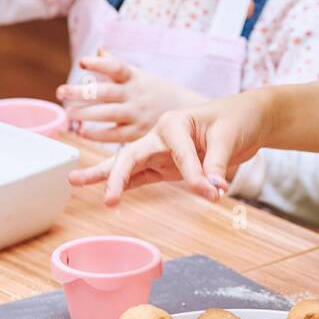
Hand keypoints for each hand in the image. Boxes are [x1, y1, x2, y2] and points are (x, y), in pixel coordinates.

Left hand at [57, 50, 205, 143]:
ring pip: (108, 113)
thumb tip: (99, 50)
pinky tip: (82, 131)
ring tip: (68, 112)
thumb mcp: (140, 76)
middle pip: (106, 91)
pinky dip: (98, 134)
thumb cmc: (156, 92)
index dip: (99, 64)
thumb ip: (117, 65)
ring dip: (86, 114)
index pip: (116, 67)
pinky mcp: (138, 133)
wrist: (186, 114)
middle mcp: (135, 94)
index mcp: (135, 77)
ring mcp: (136, 114)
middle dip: (81, 91)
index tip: (82, 61)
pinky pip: (115, 135)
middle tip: (60, 91)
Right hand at [68, 86, 271, 203]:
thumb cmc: (235, 121)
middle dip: (118, 177)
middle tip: (108, 198)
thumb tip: (213, 189)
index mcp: (175, 122)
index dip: (194, 175)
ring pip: (127, 166)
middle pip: (132, 156)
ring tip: (73, 181)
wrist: (245, 121)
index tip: (214, 192)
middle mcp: (162, 136)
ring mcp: (160, 152)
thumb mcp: (229, 137)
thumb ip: (216, 163)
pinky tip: (106, 194)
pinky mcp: (165, 167)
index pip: (177, 153)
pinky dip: (124, 186)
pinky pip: (141, 178)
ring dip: (104, 177)